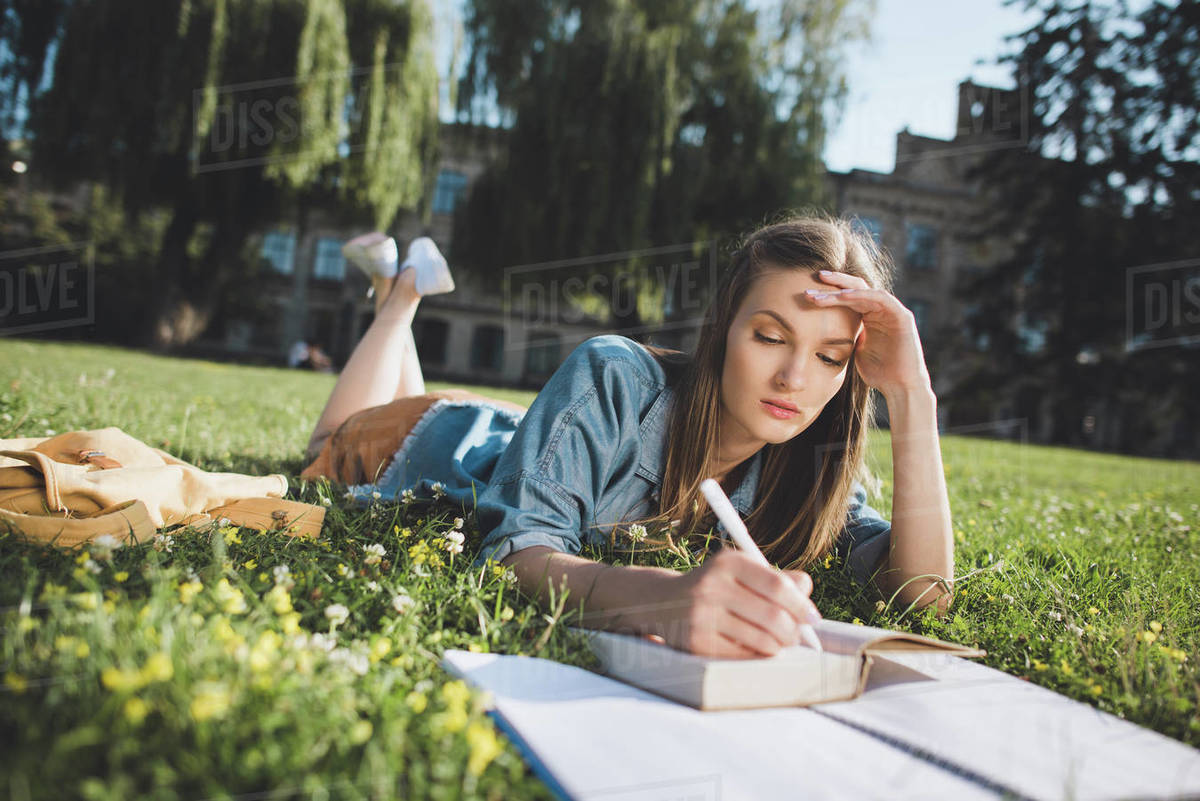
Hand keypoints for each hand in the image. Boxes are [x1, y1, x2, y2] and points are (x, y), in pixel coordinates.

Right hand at [659, 549, 821, 658]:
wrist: (662, 601)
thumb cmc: (714, 587)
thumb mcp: (740, 573)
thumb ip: (776, 578)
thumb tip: (806, 589)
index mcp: (728, 562)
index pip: (778, 585)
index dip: (802, 605)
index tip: (813, 618)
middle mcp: (712, 585)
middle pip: (773, 616)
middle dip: (793, 631)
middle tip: (797, 636)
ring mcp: (701, 615)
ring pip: (762, 640)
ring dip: (778, 646)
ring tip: (778, 642)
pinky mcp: (696, 642)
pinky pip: (743, 655)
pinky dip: (757, 655)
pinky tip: (755, 648)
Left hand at [806, 269, 930, 397]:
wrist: (899, 388)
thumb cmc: (878, 373)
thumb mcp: (854, 351)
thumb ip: (845, 337)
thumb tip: (823, 332)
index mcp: (869, 317)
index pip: (848, 297)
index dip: (830, 292)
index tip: (808, 291)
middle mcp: (881, 310)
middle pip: (856, 288)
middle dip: (835, 283)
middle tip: (814, 276)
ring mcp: (892, 312)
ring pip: (865, 290)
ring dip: (843, 288)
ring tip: (822, 285)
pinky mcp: (902, 316)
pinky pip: (880, 298)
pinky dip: (861, 295)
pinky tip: (843, 296)